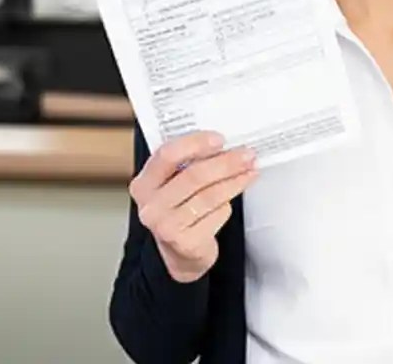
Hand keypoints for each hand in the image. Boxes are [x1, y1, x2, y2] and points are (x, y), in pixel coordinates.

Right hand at [128, 131, 257, 282]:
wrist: (178, 253)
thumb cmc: (177, 210)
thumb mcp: (170, 185)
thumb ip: (184, 164)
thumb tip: (220, 144)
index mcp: (143, 184)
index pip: (167, 155)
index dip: (195, 144)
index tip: (219, 139)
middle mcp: (151, 206)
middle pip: (193, 176)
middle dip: (225, 163)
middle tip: (246, 155)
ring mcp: (167, 227)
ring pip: (209, 196)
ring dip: (234, 181)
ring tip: (250, 171)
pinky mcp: (187, 243)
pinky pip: (217, 215)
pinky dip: (227, 205)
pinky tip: (230, 200)